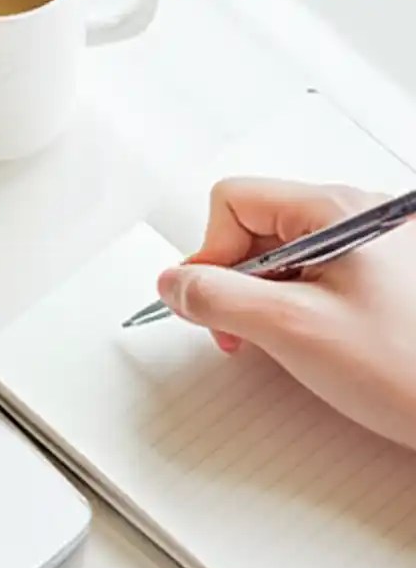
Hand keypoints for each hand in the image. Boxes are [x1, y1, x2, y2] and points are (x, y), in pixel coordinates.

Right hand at [156, 177, 415, 450]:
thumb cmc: (411, 367)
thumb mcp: (290, 329)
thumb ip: (217, 298)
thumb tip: (175, 283)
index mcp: (337, 210)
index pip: (234, 201)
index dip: (208, 253)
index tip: (209, 303)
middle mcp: (360, 216)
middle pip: (257, 227)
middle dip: (235, 281)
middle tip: (242, 332)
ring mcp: (378, 247)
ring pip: (286, 257)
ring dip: (267, 300)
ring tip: (286, 343)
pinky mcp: (388, 280)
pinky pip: (320, 279)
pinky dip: (301, 310)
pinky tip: (318, 345)